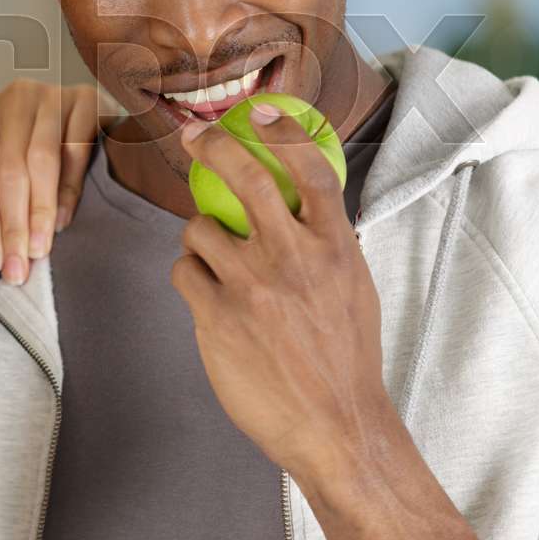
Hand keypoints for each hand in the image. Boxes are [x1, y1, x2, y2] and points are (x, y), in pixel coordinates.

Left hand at [0, 81, 102, 283]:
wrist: (84, 109)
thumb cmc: (30, 142)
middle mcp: (14, 98)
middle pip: (8, 169)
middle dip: (11, 225)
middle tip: (17, 267)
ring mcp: (52, 95)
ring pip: (41, 162)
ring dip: (38, 213)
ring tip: (38, 250)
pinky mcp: (88, 100)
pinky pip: (76, 151)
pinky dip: (69, 190)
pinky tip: (62, 222)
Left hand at [171, 102, 396, 484]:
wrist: (337, 427)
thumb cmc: (346, 359)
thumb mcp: (354, 287)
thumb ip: (324, 242)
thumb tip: (297, 203)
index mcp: (335, 247)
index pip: (310, 169)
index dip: (282, 132)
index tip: (259, 112)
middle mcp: (294, 258)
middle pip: (243, 177)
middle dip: (211, 146)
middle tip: (193, 137)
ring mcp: (252, 286)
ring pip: (199, 230)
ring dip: (199, 239)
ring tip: (217, 265)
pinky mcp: (217, 316)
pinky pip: (184, 273)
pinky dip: (190, 278)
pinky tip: (209, 299)